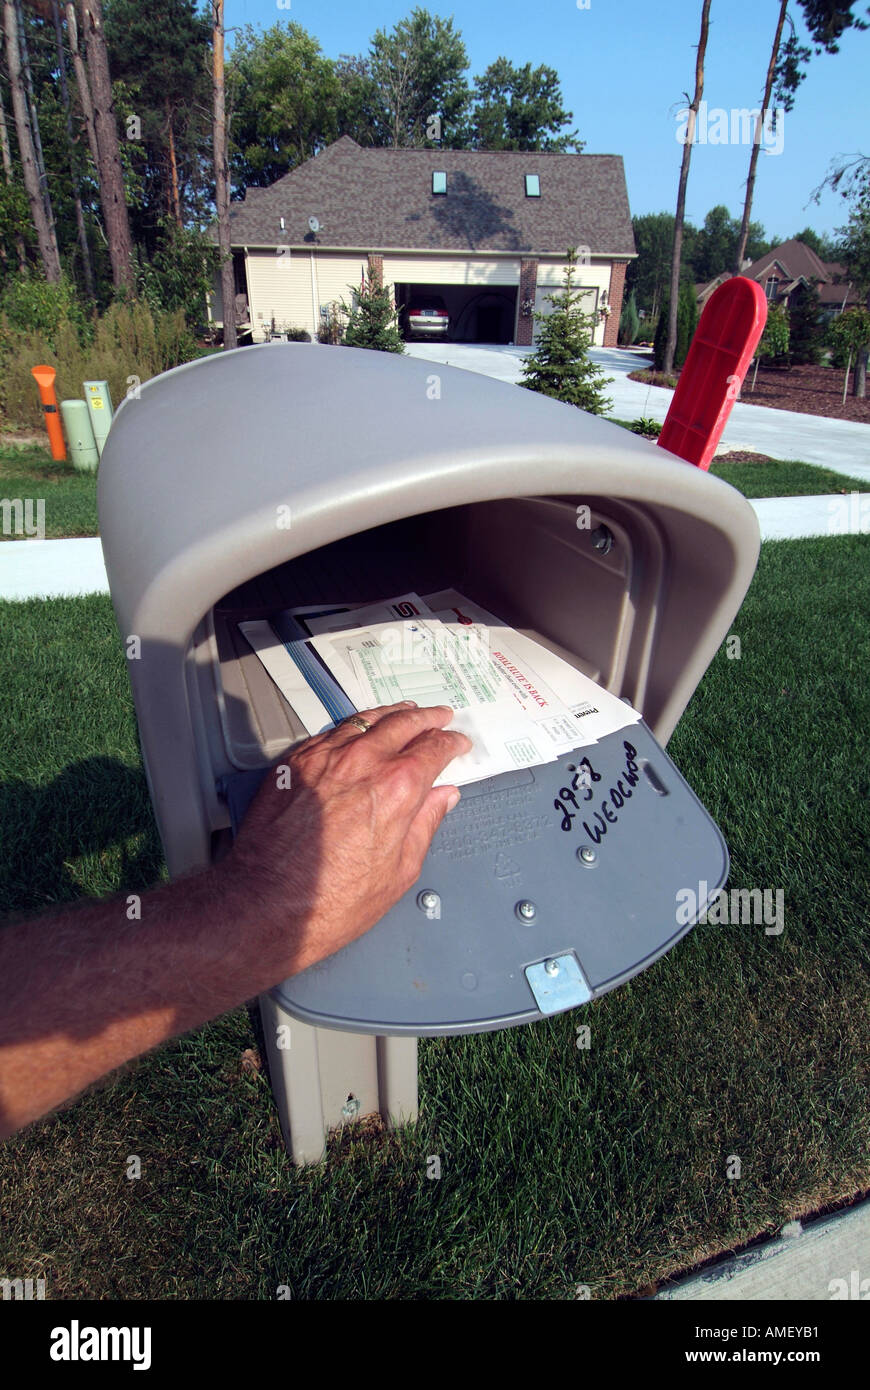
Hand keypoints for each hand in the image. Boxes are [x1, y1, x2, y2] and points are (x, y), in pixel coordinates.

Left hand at [223, 703, 472, 977]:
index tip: (458, 744)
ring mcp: (324, 758)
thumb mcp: (399, 872)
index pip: (433, 749)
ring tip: (404, 712)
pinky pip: (330, 733)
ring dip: (390, 714)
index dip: (451, 744)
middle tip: (439, 716)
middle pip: (402, 723)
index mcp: (397, 788)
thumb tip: (442, 799)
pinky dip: (353, 727)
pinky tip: (358, 730)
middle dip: (426, 718)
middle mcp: (361, 762)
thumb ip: (425, 825)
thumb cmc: (331, 900)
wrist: (267, 903)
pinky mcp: (294, 763)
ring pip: (365, 720)